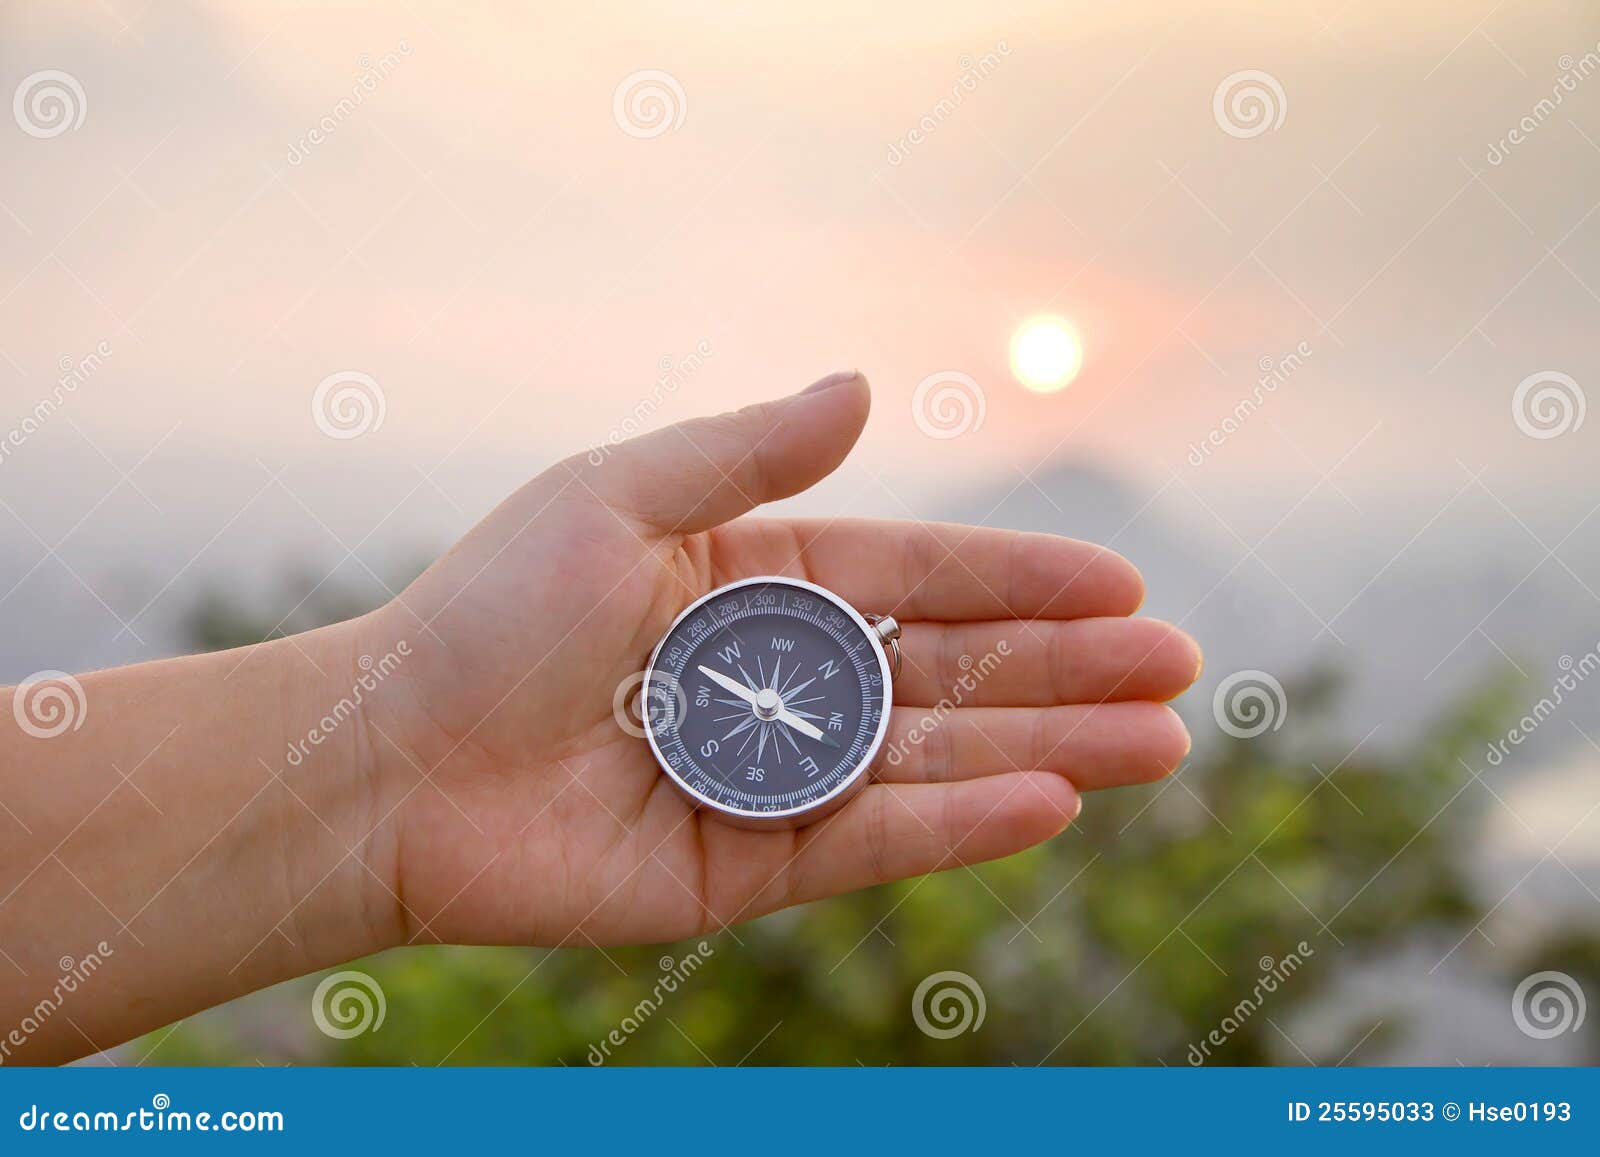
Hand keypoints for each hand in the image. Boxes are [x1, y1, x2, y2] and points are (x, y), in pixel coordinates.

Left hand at [357, 371, 1201, 948]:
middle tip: (1178, 671)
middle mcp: (782, 682)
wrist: (388, 760)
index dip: (1020, 582)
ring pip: (936, 761)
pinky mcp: (750, 868)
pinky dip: (959, 823)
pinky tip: (1049, 800)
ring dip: (1050, 749)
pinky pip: (872, 841)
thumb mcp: (618, 496)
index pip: (920, 579)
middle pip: (953, 675)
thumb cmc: (489, 612)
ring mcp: (774, 780)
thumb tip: (865, 383)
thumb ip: (748, 451)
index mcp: (757, 583)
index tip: (1120, 583)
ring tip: (1158, 742)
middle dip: (1067, 672)